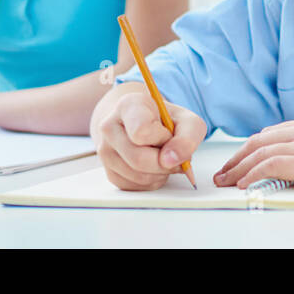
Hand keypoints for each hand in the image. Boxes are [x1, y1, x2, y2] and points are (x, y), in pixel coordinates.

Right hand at [90, 87, 206, 190]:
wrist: (144, 125)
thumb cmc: (166, 121)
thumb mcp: (186, 120)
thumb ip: (187, 137)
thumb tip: (172, 160)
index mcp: (128, 106)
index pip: (141, 131)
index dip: (162, 138)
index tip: (169, 135)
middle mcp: (109, 127)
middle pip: (139, 159)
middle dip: (165, 162)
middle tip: (173, 153)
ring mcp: (105, 152)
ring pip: (138, 176)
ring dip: (161, 173)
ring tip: (164, 157)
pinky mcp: (109, 172)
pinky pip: (136, 187)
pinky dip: (153, 181)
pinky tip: (155, 167)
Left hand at [214, 115, 293, 189]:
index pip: (269, 134)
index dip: (248, 150)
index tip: (237, 163)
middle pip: (258, 142)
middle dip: (236, 159)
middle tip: (222, 174)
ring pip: (260, 153)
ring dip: (238, 169)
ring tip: (226, 183)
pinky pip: (271, 165)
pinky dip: (254, 173)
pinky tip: (245, 184)